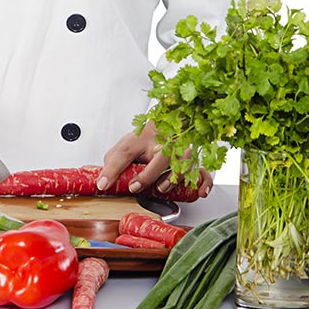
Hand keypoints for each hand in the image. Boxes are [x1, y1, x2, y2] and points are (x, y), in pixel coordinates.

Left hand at [97, 120, 212, 198]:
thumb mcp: (128, 143)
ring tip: (161, 187)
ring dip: (172, 178)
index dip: (112, 169)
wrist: (172, 117)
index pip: (124, 151)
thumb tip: (104, 178)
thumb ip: (115, 159)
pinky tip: (200, 192)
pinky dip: (204, 182)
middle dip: (147, 175)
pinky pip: (203, 170)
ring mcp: (181, 148)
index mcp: (142, 138)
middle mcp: (164, 142)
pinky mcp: (194, 158)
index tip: (104, 184)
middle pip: (159, 156)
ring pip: (182, 162)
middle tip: (135, 186)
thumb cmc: (148, 135)